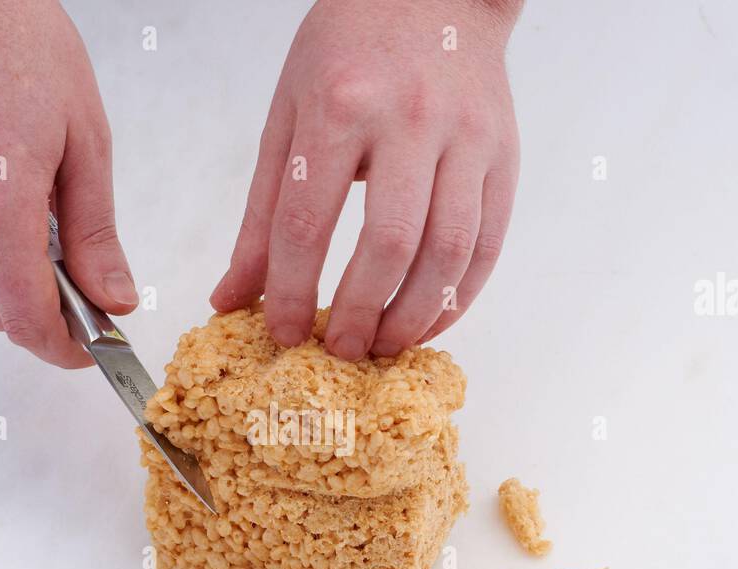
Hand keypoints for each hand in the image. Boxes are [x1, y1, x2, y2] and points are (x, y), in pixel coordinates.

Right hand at [0, 0, 136, 367]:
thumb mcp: (86, 142)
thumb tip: (114, 298)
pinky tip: (13, 208)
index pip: (29, 320)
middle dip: (48, 321)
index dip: (66, 350)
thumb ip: (97, 234)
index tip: (97, 351)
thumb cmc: (21, 44)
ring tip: (55, 239)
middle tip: (92, 302)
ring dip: (16, 284)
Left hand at [211, 0, 521, 358]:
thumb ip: (262, 214)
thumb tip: (232, 298)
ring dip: (414, 316)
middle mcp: (410, 121)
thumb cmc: (350, 51)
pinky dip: (458, 296)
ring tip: (382, 344)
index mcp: (340, 106)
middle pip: (388, 244)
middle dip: (359, 313)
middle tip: (338, 349)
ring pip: (449, 252)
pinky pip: (488, 245)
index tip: (284, 333)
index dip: (291, 291)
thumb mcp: (289, 114)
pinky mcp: (504, 156)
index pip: (307, 222)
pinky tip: (428, 319)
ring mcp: (467, 139)